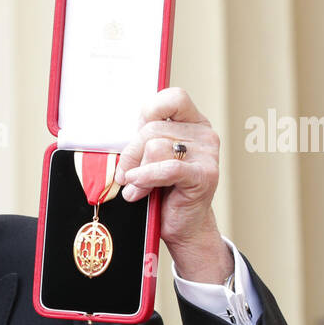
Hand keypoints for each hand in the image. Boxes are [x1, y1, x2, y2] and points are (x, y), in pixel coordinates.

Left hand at [114, 87, 232, 283]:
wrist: (183, 226)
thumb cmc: (165, 192)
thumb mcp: (149, 159)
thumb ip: (142, 141)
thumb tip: (116, 138)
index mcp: (192, 123)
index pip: (172, 98)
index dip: (149, 113)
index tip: (136, 136)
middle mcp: (204, 134)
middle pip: (152, 129)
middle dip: (131, 154)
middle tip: (128, 175)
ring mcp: (207, 154)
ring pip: (154, 147)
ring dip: (138, 172)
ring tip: (139, 188)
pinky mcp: (204, 175)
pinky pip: (167, 168)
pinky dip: (146, 178)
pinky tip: (137, 189)